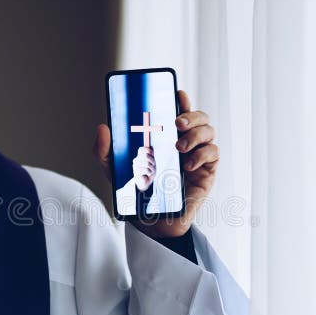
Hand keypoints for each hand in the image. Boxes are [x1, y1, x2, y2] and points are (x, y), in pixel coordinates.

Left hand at [94, 90, 218, 236]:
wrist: (153, 221)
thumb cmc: (138, 192)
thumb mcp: (115, 170)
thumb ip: (105, 151)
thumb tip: (102, 128)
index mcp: (166, 136)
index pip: (179, 111)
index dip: (182, 100)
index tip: (177, 93)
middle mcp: (185, 142)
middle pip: (199, 117)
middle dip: (191, 115)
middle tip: (176, 123)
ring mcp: (198, 155)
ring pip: (209, 131)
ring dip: (196, 134)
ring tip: (179, 147)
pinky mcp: (207, 171)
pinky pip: (213, 154)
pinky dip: (202, 155)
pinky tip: (187, 164)